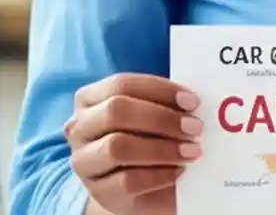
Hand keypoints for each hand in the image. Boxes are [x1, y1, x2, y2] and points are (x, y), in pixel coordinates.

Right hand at [66, 74, 202, 214]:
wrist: (137, 189)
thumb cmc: (145, 142)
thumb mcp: (148, 119)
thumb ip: (162, 105)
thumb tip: (190, 103)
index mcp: (89, 99)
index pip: (121, 85)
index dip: (159, 90)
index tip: (191, 101)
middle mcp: (80, 128)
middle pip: (116, 111)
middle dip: (161, 118)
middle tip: (195, 126)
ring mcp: (85, 161)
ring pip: (118, 147)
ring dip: (162, 148)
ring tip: (191, 151)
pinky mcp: (99, 191)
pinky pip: (128, 181)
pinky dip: (160, 174)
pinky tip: (179, 171)